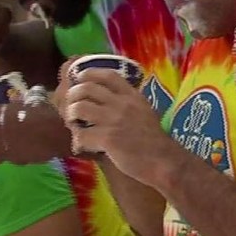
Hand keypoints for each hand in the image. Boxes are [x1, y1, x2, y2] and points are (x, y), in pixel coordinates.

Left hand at [0, 103, 73, 164]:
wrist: (56, 135)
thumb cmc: (42, 113)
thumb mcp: (35, 99)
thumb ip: (29, 96)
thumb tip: (33, 91)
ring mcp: (3, 150)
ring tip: (5, 150)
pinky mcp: (16, 161)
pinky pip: (12, 161)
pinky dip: (16, 157)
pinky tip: (26, 153)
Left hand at [62, 68, 167, 182]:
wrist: (164, 161)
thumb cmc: (153, 140)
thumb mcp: (144, 112)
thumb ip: (127, 103)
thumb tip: (106, 101)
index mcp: (132, 96)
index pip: (107, 75)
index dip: (89, 74)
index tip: (80, 80)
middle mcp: (122, 104)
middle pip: (87, 88)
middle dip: (73, 97)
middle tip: (72, 108)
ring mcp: (114, 120)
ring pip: (79, 108)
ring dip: (71, 116)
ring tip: (74, 125)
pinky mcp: (108, 138)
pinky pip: (81, 134)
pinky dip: (77, 141)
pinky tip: (81, 146)